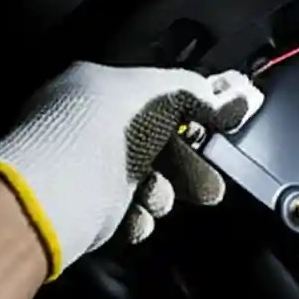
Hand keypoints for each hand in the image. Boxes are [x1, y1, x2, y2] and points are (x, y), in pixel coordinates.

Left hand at [0, 63, 263, 280]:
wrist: (56, 191)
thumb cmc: (105, 129)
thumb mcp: (162, 96)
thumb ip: (203, 94)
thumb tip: (243, 93)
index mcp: (97, 83)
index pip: (156, 93)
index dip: (191, 111)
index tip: (217, 129)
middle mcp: (87, 121)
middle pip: (156, 142)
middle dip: (185, 165)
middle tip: (207, 187)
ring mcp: (83, 165)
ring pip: (145, 180)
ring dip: (161, 192)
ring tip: (155, 197)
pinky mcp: (81, 206)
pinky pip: (125, 210)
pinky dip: (136, 216)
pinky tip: (135, 215)